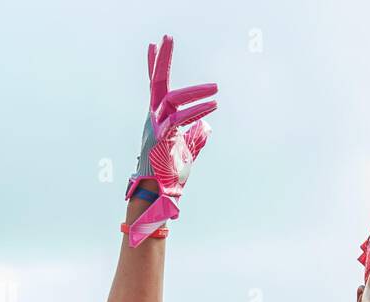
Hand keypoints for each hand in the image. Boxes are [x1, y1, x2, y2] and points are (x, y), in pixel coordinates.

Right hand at [127, 35, 216, 245]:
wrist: (158, 196)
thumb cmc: (169, 176)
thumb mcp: (187, 152)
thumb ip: (195, 138)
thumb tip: (207, 127)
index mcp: (159, 118)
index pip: (157, 87)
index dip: (154, 65)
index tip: (154, 45)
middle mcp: (153, 118)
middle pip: (156, 81)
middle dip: (162, 59)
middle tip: (166, 37)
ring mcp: (155, 128)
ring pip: (171, 98)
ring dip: (195, 92)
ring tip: (216, 90)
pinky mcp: (160, 139)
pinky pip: (178, 119)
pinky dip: (196, 111)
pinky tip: (213, 106)